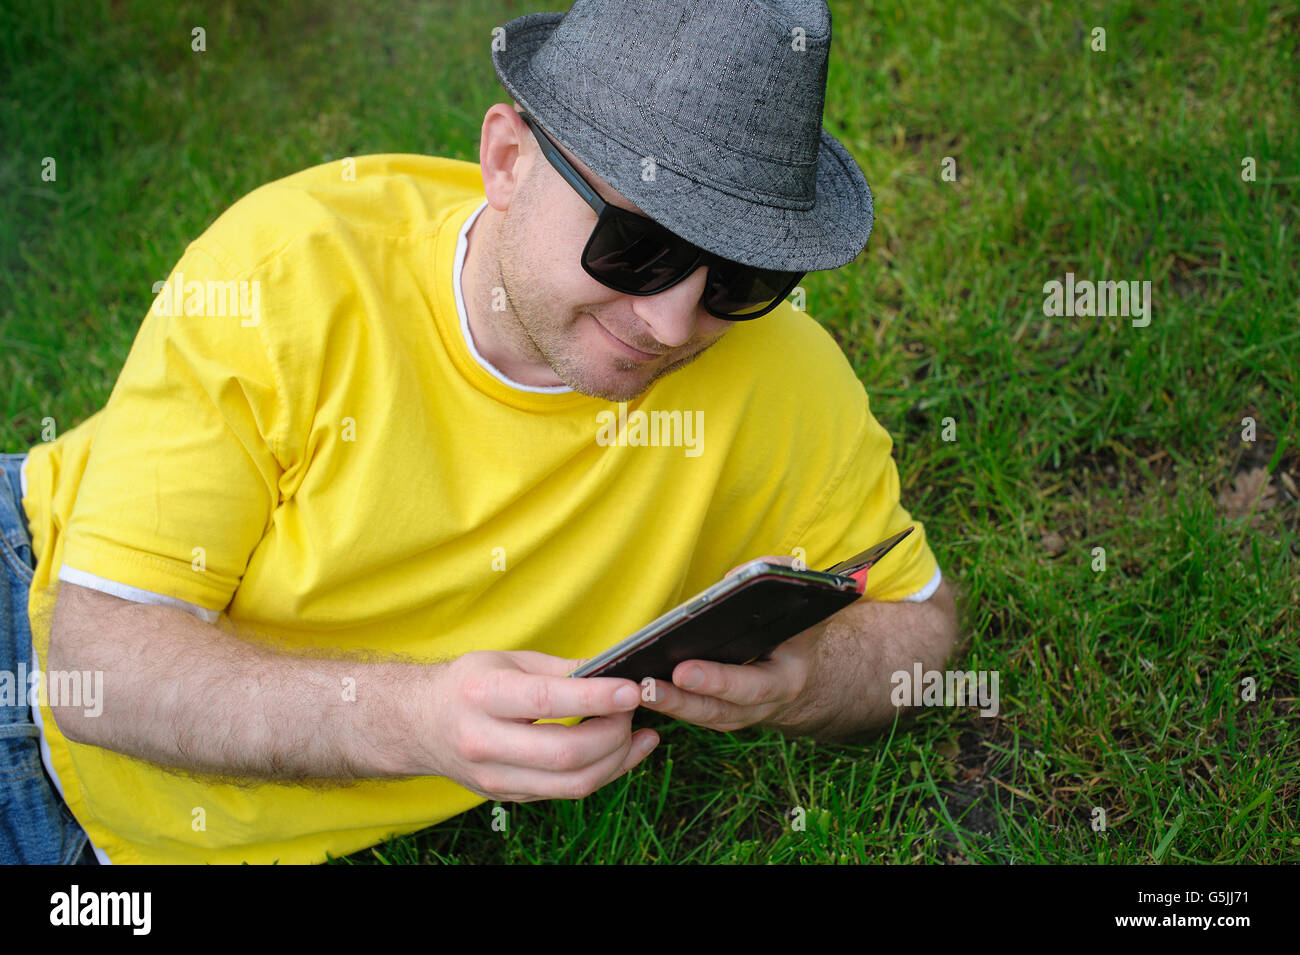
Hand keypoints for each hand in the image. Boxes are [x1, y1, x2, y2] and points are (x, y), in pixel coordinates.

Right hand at [417, 650, 658, 801]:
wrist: (419, 724)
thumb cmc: (469, 684)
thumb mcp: (508, 661)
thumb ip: (561, 669)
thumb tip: (613, 673)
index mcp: (483, 696)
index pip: (546, 701)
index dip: (594, 698)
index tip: (631, 691)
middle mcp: (484, 742)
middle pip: (564, 754)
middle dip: (613, 735)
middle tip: (632, 710)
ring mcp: (495, 778)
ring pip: (571, 784)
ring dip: (615, 760)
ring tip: (636, 733)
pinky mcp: (508, 797)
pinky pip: (565, 792)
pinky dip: (602, 774)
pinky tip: (622, 752)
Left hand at [638, 556, 822, 732]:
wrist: (807, 668)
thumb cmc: (798, 628)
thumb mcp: (804, 603)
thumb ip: (779, 582)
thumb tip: (735, 577)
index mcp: (786, 679)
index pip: (752, 685)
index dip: (718, 681)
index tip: (683, 670)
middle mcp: (764, 706)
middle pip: (718, 710)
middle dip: (681, 700)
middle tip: (647, 686)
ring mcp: (741, 715)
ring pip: (702, 717)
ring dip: (667, 705)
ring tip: (634, 687)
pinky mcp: (721, 714)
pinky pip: (694, 714)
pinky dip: (668, 704)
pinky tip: (638, 688)